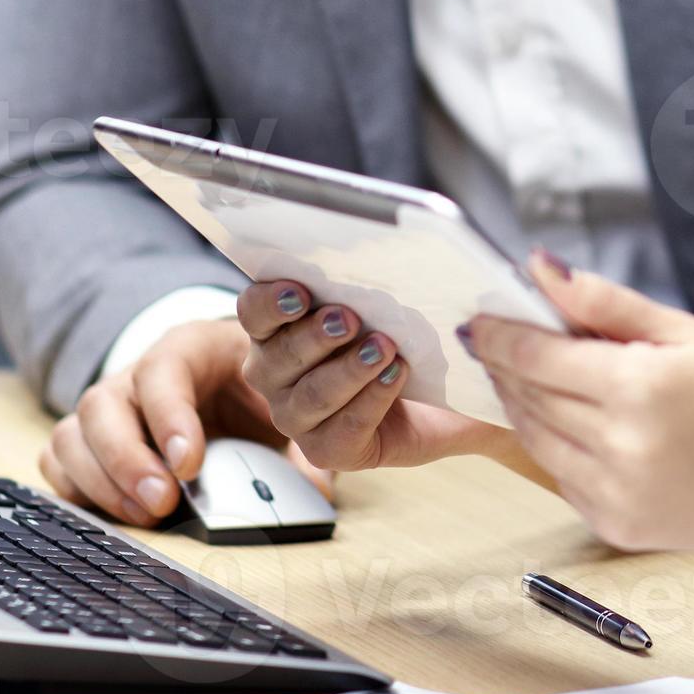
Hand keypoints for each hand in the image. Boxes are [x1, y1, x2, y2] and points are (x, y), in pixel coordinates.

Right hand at [39, 315, 321, 524]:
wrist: (221, 377)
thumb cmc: (249, 387)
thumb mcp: (278, 394)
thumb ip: (299, 437)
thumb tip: (319, 487)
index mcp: (186, 347)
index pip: (162, 370)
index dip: (169, 416)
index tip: (189, 463)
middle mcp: (134, 374)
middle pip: (103, 404)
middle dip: (128, 458)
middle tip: (163, 501)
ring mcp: (104, 406)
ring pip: (71, 433)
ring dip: (102, 480)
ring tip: (147, 514)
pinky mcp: (83, 439)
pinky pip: (57, 459)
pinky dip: (75, 489)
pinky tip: (113, 513)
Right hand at [238, 279, 518, 474]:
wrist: (440, 399)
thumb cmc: (402, 339)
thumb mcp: (388, 304)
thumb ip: (375, 280)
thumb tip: (396, 242)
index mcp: (277, 330)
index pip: (253, 311)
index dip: (270, 302)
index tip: (301, 291)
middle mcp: (276, 375)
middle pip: (279, 356)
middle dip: (315, 335)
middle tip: (350, 318)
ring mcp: (298, 418)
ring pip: (311, 395)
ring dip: (347, 370)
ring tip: (384, 348)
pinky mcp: (328, 452)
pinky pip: (343, 428)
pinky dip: (372, 400)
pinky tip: (395, 376)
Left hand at [467, 250, 693, 554]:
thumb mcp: (689, 333)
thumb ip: (608, 303)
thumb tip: (542, 270)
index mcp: (639, 389)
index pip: (538, 357)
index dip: (500, 335)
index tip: (479, 318)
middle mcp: (621, 448)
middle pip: (531, 398)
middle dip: (506, 366)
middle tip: (493, 339)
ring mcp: (616, 496)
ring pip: (538, 441)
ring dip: (522, 406)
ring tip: (521, 377)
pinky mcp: (618, 528)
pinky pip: (563, 478)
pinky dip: (553, 447)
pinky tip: (564, 422)